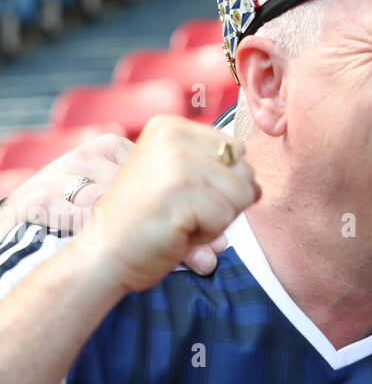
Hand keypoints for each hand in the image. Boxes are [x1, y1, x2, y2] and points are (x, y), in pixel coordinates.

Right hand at [77, 117, 259, 292]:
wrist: (102, 256)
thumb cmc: (145, 222)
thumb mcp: (177, 178)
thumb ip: (213, 167)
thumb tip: (257, 185)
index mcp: (171, 127)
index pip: (236, 150)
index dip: (219, 182)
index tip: (179, 194)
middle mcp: (175, 137)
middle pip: (244, 170)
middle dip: (223, 201)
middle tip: (180, 211)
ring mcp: (178, 164)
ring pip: (241, 194)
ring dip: (217, 219)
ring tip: (178, 221)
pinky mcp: (182, 194)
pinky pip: (226, 217)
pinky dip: (208, 234)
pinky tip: (176, 232)